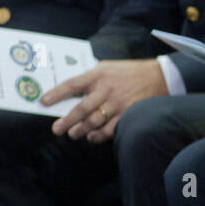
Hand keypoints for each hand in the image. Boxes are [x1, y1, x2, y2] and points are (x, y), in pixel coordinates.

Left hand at [42, 59, 167, 142]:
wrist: (160, 76)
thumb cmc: (130, 72)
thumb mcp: (108, 68)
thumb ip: (91, 79)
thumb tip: (71, 93)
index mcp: (99, 75)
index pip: (72, 85)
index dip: (56, 94)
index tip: (43, 102)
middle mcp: (107, 89)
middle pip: (81, 108)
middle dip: (66, 121)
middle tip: (57, 129)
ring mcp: (118, 103)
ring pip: (93, 121)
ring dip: (80, 130)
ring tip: (72, 134)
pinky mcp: (129, 113)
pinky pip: (110, 129)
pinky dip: (98, 135)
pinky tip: (92, 137)